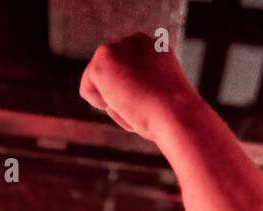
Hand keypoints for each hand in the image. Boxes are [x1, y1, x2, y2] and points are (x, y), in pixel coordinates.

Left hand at [79, 32, 200, 142]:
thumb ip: (138, 93)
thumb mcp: (158, 103)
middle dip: (119, 95)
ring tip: (134, 103)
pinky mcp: (102, 58)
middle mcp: (137, 40)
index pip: (126, 73)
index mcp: (155, 47)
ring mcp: (119, 46)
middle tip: (141, 104)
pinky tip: (122, 101)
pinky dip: (99, 104)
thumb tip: (110, 104)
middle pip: (109, 75)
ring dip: (112, 100)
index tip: (149, 103)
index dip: (132, 95)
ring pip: (96, 81)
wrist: (176, 113)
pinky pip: (86, 90)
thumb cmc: (170, 118)